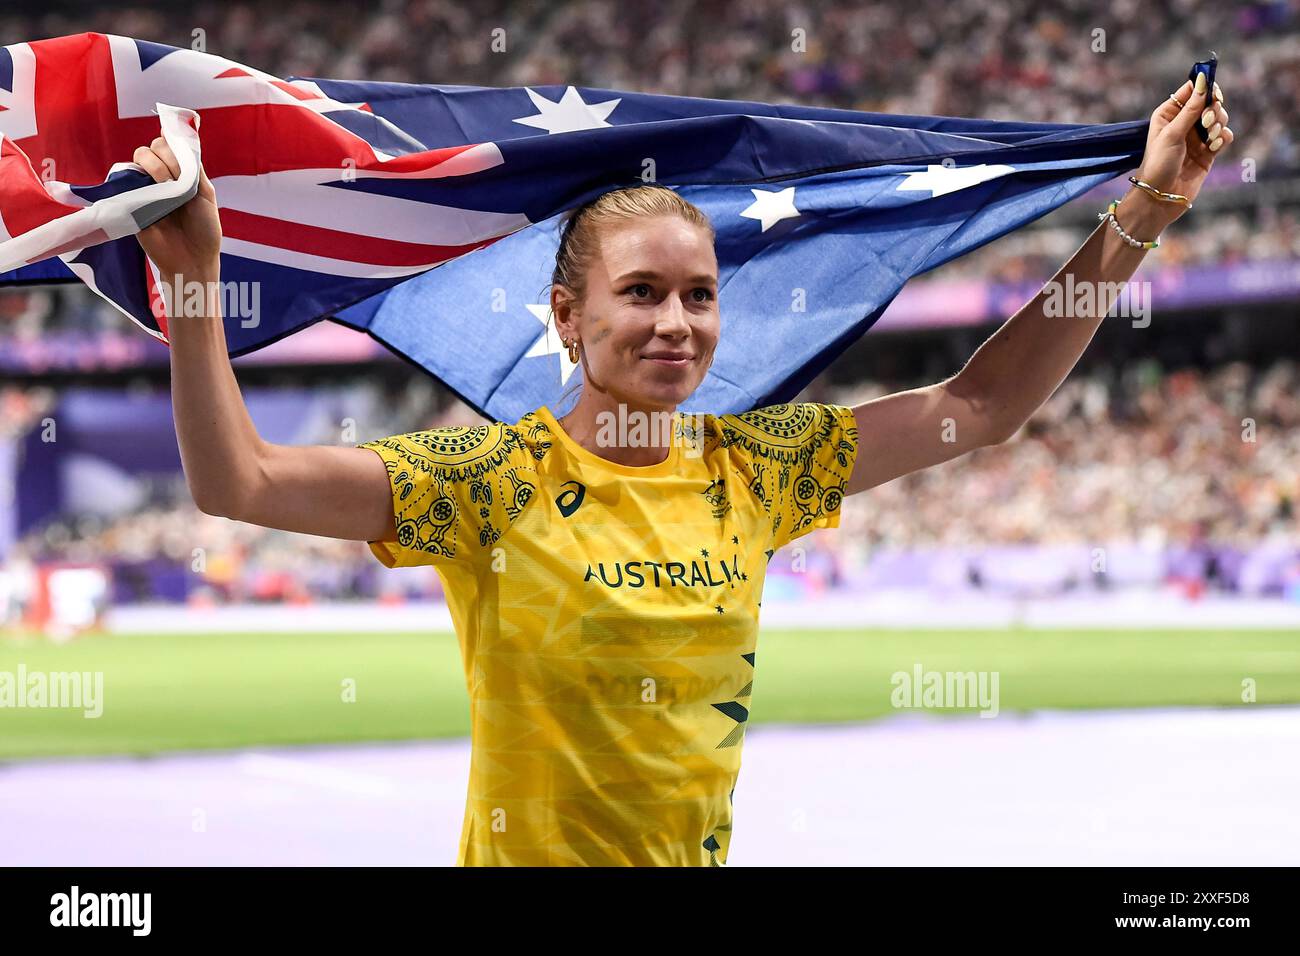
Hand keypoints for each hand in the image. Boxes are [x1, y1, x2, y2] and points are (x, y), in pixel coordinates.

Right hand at [133, 136, 221, 281]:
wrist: (193, 259)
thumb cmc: (204, 229)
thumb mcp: (206, 194)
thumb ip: (194, 167)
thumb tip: (179, 137)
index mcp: (180, 173)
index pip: (168, 144)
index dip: (173, 147)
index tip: (182, 162)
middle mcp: (161, 177)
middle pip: (152, 147)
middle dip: (166, 158)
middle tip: (176, 180)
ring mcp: (145, 188)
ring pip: (139, 158)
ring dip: (155, 167)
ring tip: (166, 189)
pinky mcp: (131, 201)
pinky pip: (124, 180)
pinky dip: (135, 180)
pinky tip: (149, 192)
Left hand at [1131, 72, 1233, 226]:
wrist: (1160, 197)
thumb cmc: (1159, 164)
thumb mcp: (1173, 133)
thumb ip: (1191, 108)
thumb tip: (1204, 80)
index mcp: (1169, 113)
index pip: (1192, 90)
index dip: (1205, 88)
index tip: (1213, 94)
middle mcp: (1184, 123)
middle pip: (1210, 102)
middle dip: (1213, 109)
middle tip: (1206, 123)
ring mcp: (1197, 137)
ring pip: (1220, 118)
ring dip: (1219, 124)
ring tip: (1210, 138)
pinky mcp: (1208, 151)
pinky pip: (1224, 136)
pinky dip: (1223, 138)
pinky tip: (1213, 148)